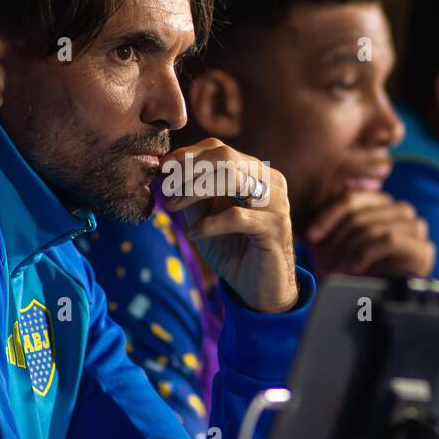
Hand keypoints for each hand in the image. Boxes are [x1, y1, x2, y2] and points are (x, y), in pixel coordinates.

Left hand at [161, 139, 297, 312]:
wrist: (261, 289)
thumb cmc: (234, 249)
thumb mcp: (206, 217)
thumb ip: (191, 195)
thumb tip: (164, 175)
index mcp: (256, 173)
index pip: (219, 149)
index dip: (187, 155)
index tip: (162, 168)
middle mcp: (270, 181)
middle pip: (225, 156)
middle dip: (188, 169)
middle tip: (165, 186)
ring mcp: (276, 202)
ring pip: (231, 178)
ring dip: (194, 190)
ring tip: (172, 207)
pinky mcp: (275, 227)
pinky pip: (236, 216)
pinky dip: (208, 224)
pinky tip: (192, 234)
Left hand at [304, 190, 432, 277]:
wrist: (382, 297)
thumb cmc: (356, 270)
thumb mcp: (337, 244)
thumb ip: (327, 227)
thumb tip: (309, 219)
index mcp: (381, 202)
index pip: (352, 199)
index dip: (328, 216)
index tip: (311, 236)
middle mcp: (400, 210)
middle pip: (360, 214)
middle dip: (337, 239)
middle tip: (324, 260)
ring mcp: (415, 226)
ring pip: (372, 227)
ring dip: (350, 249)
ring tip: (338, 267)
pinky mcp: (422, 247)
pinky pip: (390, 240)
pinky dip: (367, 253)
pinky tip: (356, 267)